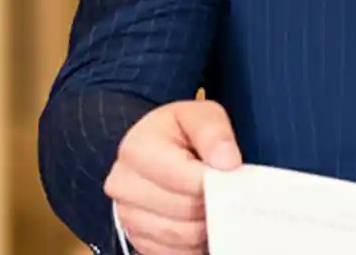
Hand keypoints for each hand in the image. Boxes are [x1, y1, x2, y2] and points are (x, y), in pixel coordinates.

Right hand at [104, 100, 242, 254]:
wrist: (154, 147)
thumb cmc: (178, 131)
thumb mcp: (199, 114)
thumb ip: (213, 132)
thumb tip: (227, 162)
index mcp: (137, 149)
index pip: (188, 180)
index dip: (217, 182)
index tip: (231, 176)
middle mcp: (124, 185)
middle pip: (185, 212)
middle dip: (213, 204)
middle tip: (228, 192)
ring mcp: (127, 215)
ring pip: (181, 237)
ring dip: (206, 226)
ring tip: (215, 205)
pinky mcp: (137, 238)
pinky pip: (174, 253)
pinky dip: (193, 243)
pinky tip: (201, 222)